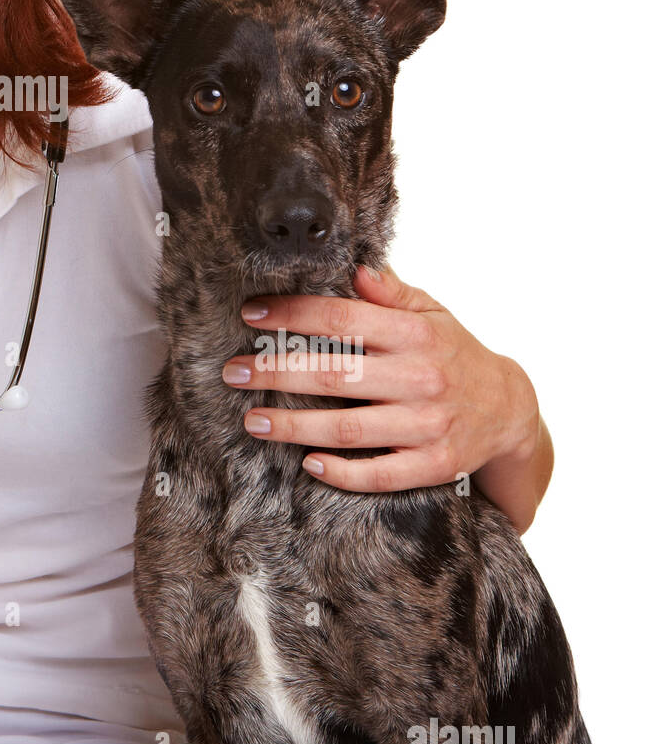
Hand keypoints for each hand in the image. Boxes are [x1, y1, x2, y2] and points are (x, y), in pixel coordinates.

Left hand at [224, 264, 542, 508]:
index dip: (292, 314)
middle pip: (334, 374)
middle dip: (276, 372)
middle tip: (233, 372)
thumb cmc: (454, 353)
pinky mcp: (435, 465)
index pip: (341, 317)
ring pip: (349, 428)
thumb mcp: (432, 312)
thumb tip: (355, 268)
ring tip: (253, 421)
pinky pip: (382, 474)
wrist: (512, 409)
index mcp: (414, 334)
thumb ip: (391, 292)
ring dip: (295, 426)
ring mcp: (428, 425)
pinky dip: (343, 472)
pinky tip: (308, 464)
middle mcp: (420, 378)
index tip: (251, 314)